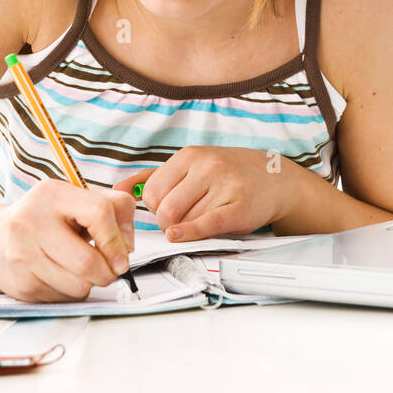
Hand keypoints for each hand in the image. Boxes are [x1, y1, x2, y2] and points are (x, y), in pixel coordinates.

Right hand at [0, 179, 137, 301]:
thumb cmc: (48, 219)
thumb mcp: (78, 200)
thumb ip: (114, 209)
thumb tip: (129, 245)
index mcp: (52, 194)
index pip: (99, 213)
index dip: (117, 239)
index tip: (122, 255)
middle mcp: (31, 221)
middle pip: (87, 261)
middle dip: (107, 272)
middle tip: (108, 270)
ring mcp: (22, 254)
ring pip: (78, 285)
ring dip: (90, 283)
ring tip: (80, 270)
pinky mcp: (19, 284)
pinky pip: (63, 298)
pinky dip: (71, 292)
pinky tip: (60, 276)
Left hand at [113, 146, 293, 241]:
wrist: (274, 178)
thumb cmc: (230, 173)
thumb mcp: (192, 165)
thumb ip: (153, 176)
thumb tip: (118, 188)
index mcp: (190, 156)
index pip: (152, 191)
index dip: (155, 208)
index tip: (166, 211)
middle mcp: (206, 167)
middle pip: (164, 209)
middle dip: (166, 223)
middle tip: (180, 222)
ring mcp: (223, 185)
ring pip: (183, 220)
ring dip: (186, 230)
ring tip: (199, 222)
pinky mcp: (238, 207)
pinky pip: (205, 224)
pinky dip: (187, 234)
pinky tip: (179, 236)